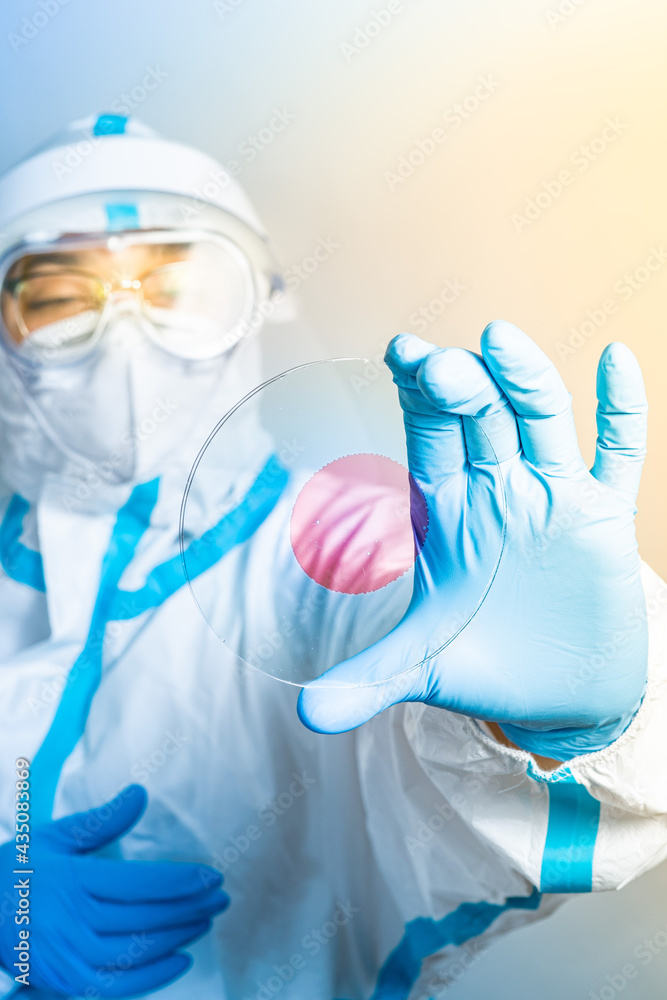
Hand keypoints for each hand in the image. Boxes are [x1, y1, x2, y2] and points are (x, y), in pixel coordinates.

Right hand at [0, 785, 227, 996]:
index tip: (214, 876)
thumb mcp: (53, 837)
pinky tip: (180, 959)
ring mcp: (68, 956)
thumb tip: (141, 794)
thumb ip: (102, 821)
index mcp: (72, 880)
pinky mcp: (65, 982)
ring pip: (137, 949)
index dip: (182, 880)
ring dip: (178, 936)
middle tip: (221, 898)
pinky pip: (117, 985)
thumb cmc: (17, 869)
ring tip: (205, 921)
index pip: (141, 882)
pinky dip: (152, 976)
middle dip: (190, 908)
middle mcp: (71, 921)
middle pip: (145, 916)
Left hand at [298, 321, 648, 760]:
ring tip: (500, 339)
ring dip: (524, 380)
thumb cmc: (486, 670)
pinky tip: (617, 360)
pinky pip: (617, 455)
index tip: (401, 355)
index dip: (416, 394)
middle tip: (438, 365)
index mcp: (446, 511)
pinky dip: (620, 410)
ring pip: (541, 421)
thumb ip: (366, 682)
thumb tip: (304, 717)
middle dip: (458, 387)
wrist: (559, 697)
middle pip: (477, 418)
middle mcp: (496, 491)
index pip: (428, 437)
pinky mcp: (603, 520)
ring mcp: (552, 498)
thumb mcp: (423, 670)